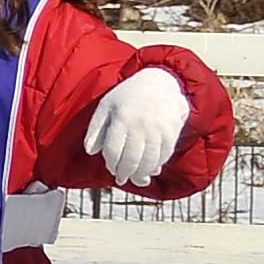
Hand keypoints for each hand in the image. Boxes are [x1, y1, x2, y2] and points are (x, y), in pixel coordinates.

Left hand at [85, 67, 189, 184]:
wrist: (161, 82)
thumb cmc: (128, 96)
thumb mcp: (106, 106)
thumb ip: (95, 128)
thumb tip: (90, 151)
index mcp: (121, 119)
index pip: (114, 151)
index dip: (111, 164)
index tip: (111, 169)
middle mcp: (141, 126)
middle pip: (131, 159)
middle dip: (125, 173)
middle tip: (122, 180)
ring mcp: (158, 130)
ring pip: (149, 160)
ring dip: (142, 174)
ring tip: (137, 179)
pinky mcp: (172, 132)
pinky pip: (164, 155)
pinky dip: (157, 165)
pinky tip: (151, 170)